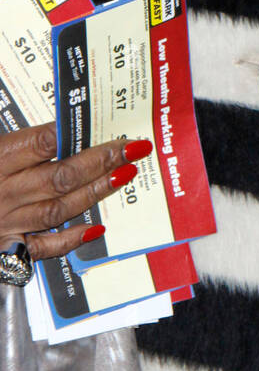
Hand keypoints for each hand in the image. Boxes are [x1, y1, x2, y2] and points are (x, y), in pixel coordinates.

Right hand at [0, 122, 150, 260]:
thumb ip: (16, 138)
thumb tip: (52, 126)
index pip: (42, 141)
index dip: (75, 131)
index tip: (103, 122)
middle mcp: (2, 191)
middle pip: (60, 174)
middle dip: (102, 159)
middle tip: (134, 146)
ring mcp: (6, 222)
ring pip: (59, 207)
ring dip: (96, 191)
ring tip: (126, 174)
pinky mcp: (5, 248)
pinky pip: (43, 247)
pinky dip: (71, 239)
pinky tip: (97, 228)